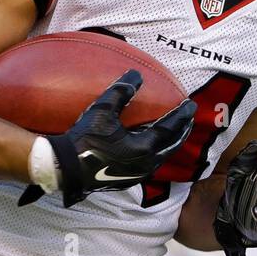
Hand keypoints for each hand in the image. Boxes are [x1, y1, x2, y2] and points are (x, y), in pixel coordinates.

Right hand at [21, 70, 196, 207]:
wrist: (65, 169)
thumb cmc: (84, 140)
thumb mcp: (102, 112)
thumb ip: (121, 92)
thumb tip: (135, 74)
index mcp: (144, 147)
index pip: (170, 128)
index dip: (181, 114)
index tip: (191, 104)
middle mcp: (146, 164)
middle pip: (172, 145)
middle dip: (182, 131)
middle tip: (189, 119)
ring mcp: (138, 175)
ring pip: (162, 156)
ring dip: (171, 143)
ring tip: (175, 132)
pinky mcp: (128, 180)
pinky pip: (151, 164)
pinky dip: (158, 152)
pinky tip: (152, 147)